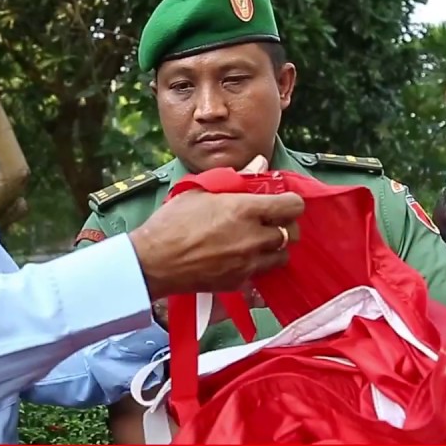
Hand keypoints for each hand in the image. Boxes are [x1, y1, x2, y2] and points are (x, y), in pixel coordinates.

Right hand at [130, 155, 302, 300]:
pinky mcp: (239, 282)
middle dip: (284, 226)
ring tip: (257, 242)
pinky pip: (261, 273)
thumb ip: (235, 178)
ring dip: (274, 248)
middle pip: (292, 233)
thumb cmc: (172, 223)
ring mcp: (248, 263)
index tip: (281, 202)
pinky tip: (241, 258)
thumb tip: (259, 163)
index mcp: (245, 210)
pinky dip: (257, 265)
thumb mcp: (199, 191)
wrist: (153, 262)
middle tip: (270, 222)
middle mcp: (253, 237)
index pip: (292, 206)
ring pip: (282, 256)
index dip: (290, 202)